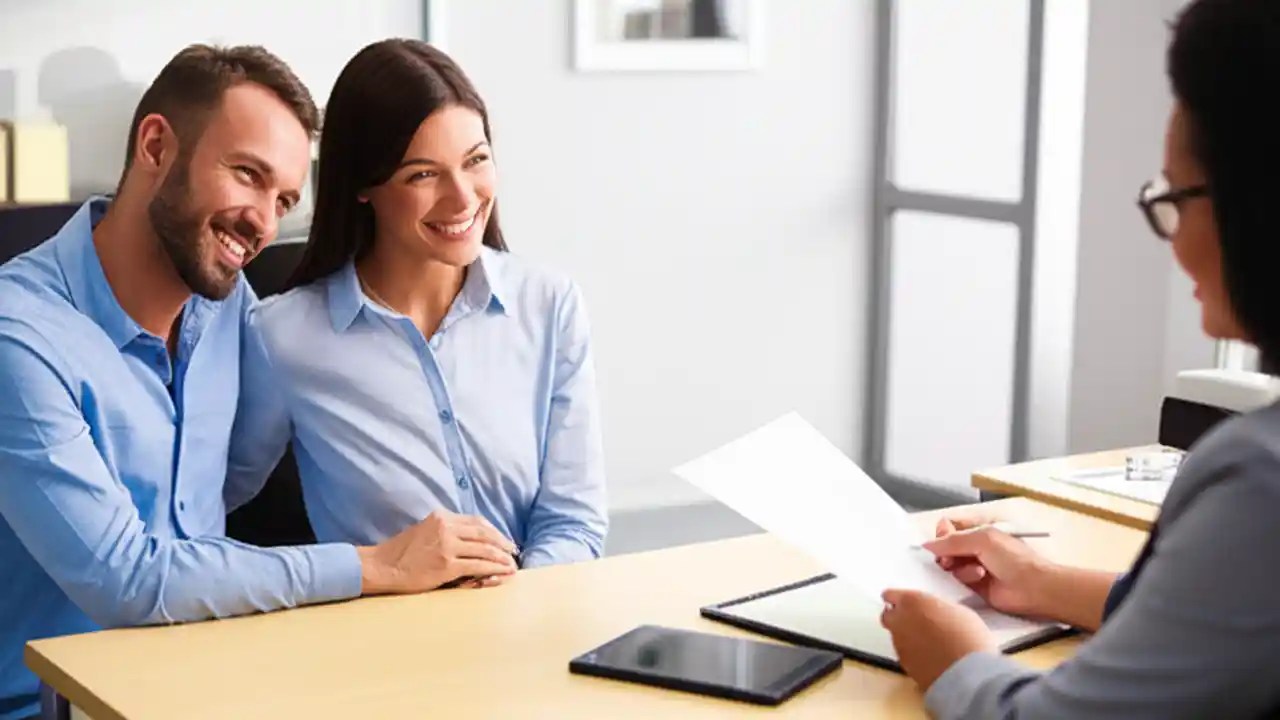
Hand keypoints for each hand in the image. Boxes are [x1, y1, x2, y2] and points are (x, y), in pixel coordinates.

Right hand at [357, 510, 518, 594]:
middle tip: (513, 552)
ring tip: (511, 564)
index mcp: (441, 517)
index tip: (504, 540)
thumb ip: (446, 531)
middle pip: (485, 533)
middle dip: (503, 543)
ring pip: (485, 549)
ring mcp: (447, 545)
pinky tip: (501, 573)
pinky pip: (478, 565)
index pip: (477, 521)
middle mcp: (446, 527)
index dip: (494, 531)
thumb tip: (472, 540)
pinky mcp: (447, 564)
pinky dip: (493, 569)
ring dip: (502, 557)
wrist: (382, 566)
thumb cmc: (401, 552)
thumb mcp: (424, 531)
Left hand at [880, 589, 996, 690]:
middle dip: (897, 617)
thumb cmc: (969, 636)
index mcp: (912, 602)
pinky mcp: (904, 665)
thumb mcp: (958, 611)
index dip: (896, 598)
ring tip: (928, 642)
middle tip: (914, 621)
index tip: (903, 601)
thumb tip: (934, 612)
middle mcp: (900, 622)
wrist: (966, 673)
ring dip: (906, 636)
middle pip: (888, 616)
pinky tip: (929, 657)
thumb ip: (937, 608)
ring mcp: (899, 645)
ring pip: (896, 637)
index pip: (890, 595)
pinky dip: (913, 654)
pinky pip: (905, 654)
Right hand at [925, 517, 1053, 617]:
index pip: (949, 526)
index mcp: (979, 529)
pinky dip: (964, 578)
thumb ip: (953, 540)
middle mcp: (974, 546)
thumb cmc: (1014, 558)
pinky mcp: (974, 584)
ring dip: (960, 567)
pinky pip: (956, 580)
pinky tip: (978, 579)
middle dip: (946, 553)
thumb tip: (927, 544)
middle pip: (946, 546)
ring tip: (977, 571)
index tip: (943, 541)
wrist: (1034, 587)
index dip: (942, 533)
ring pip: (949, 564)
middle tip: (950, 561)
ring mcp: (974, 565)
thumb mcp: (982, 539)